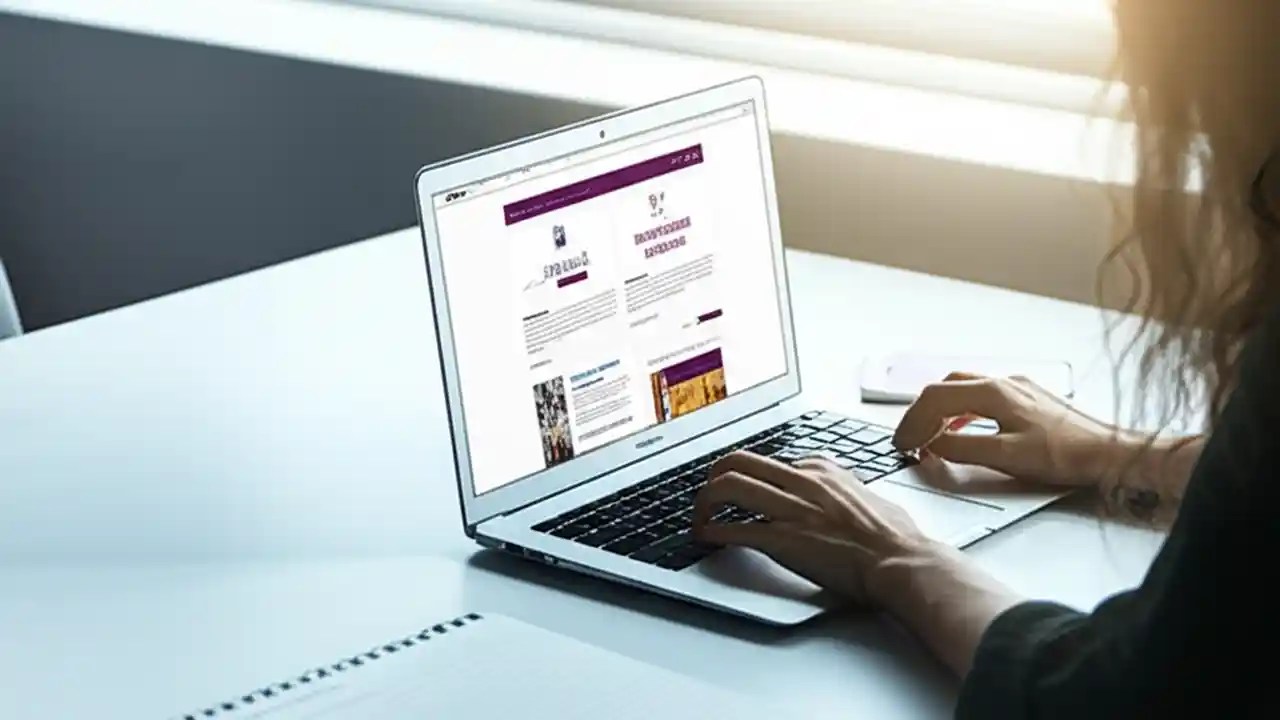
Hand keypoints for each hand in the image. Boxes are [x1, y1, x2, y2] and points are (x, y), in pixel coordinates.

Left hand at [692, 451, 939, 605]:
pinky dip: (714, 533)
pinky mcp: (784, 539)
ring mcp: (791, 509)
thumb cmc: (895, 539)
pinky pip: (736, 530)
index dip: (755, 479)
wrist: (902, 561)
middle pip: (739, 461)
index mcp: (823, 471)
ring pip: (730, 486)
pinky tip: (706, 538)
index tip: (748, 492)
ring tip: (700, 516)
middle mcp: (802, 482)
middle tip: (708, 494)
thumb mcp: (872, 498)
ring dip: (705, 501)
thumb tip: (849, 496)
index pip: (774, 463)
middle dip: (715, 475)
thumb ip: (850, 492)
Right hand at [891, 372, 1120, 486]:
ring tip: (929, 434)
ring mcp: (1016, 388)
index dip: (912, 422)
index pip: (935, 398)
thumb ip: (963, 450)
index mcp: (993, 392)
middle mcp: (1003, 382)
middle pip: (945, 387)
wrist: (1111, 452)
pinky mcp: (1028, 399)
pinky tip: (963, 428)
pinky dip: (961, 411)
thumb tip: (933, 446)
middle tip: (909, 438)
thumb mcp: (1007, 457)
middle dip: (920, 413)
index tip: (902, 444)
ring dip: (939, 410)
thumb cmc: (1066, 455)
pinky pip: (981, 397)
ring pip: (962, 389)